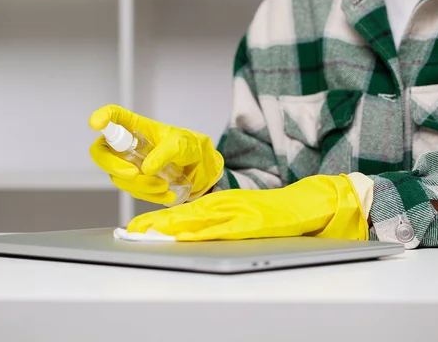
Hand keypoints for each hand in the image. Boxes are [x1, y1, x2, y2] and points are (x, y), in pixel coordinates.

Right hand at [89, 105, 223, 204]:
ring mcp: (128, 165)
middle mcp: (126, 145)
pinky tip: (167, 193)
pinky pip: (133, 192)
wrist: (200, 168)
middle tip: (133, 174)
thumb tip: (146, 168)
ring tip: (164, 185)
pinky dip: (149, 195)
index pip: (113, 116)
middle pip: (101, 152)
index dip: (101, 118)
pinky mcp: (135, 182)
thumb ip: (165, 152)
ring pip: (117, 178)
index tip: (96, 124)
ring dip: (140, 185)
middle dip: (113, 165)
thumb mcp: (182, 144)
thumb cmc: (189, 147)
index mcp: (136, 127)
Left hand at [127, 174, 368, 240]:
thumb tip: (191, 227)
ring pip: (197, 220)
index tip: (139, 227)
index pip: (184, 212)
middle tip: (133, 230)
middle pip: (184, 216)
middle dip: (157, 224)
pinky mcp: (249, 223)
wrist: (304, 204)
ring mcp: (235, 213)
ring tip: (148, 233)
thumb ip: (218, 218)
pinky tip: (185, 235)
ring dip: (171, 227)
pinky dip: (200, 232)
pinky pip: (220, 229)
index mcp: (221, 203)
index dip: (160, 220)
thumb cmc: (273, 210)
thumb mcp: (241, 210)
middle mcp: (224, 206)